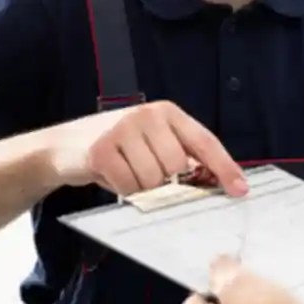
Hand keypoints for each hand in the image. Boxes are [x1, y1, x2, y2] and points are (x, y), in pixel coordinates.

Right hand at [48, 100, 247, 196]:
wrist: (63, 145)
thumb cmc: (116, 148)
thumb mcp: (151, 142)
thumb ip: (179, 155)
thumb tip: (212, 182)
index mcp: (167, 113)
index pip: (205, 142)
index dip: (225, 168)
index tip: (240, 190)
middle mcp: (147, 115)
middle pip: (178, 166)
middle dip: (167, 182)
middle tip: (147, 176)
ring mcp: (123, 129)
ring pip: (153, 179)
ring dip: (142, 188)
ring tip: (126, 174)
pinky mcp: (102, 149)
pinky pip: (128, 186)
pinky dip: (122, 190)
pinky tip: (111, 176)